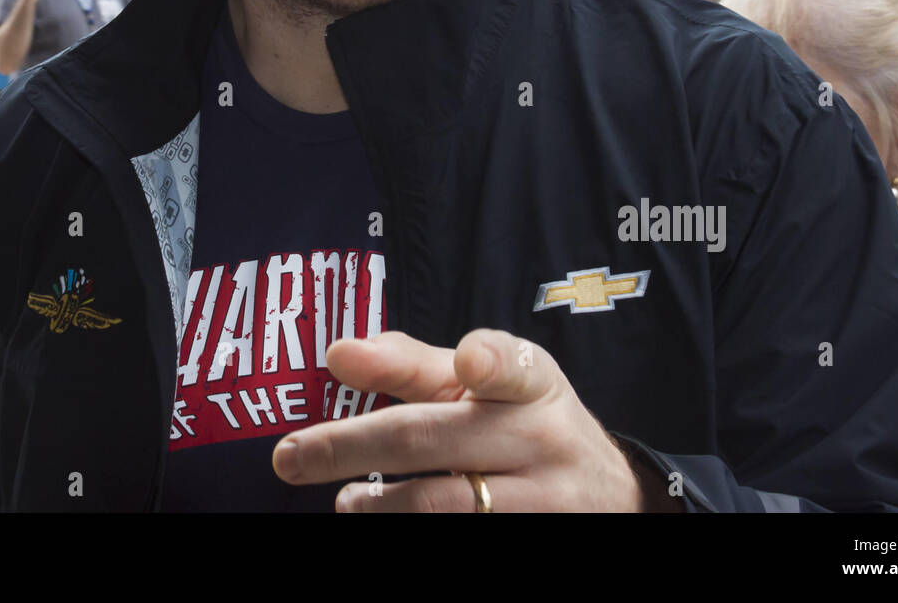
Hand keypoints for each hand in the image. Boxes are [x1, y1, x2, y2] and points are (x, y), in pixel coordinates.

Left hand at [271, 329, 662, 512]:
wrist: (609, 495)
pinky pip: (459, 540)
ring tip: (344, 501)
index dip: (490, 362)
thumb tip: (338, 353)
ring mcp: (544, 504)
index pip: (511, 366)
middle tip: (288, 456)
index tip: (468, 360)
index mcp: (531, 384)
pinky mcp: (536, 543)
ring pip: (441, 507)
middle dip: (349, 444)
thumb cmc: (523, 422)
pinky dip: (404, 532)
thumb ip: (412, 364)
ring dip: (375, 506)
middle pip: (432, 439)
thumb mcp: (489, 383)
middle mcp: (541, 439)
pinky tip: (379, 522)